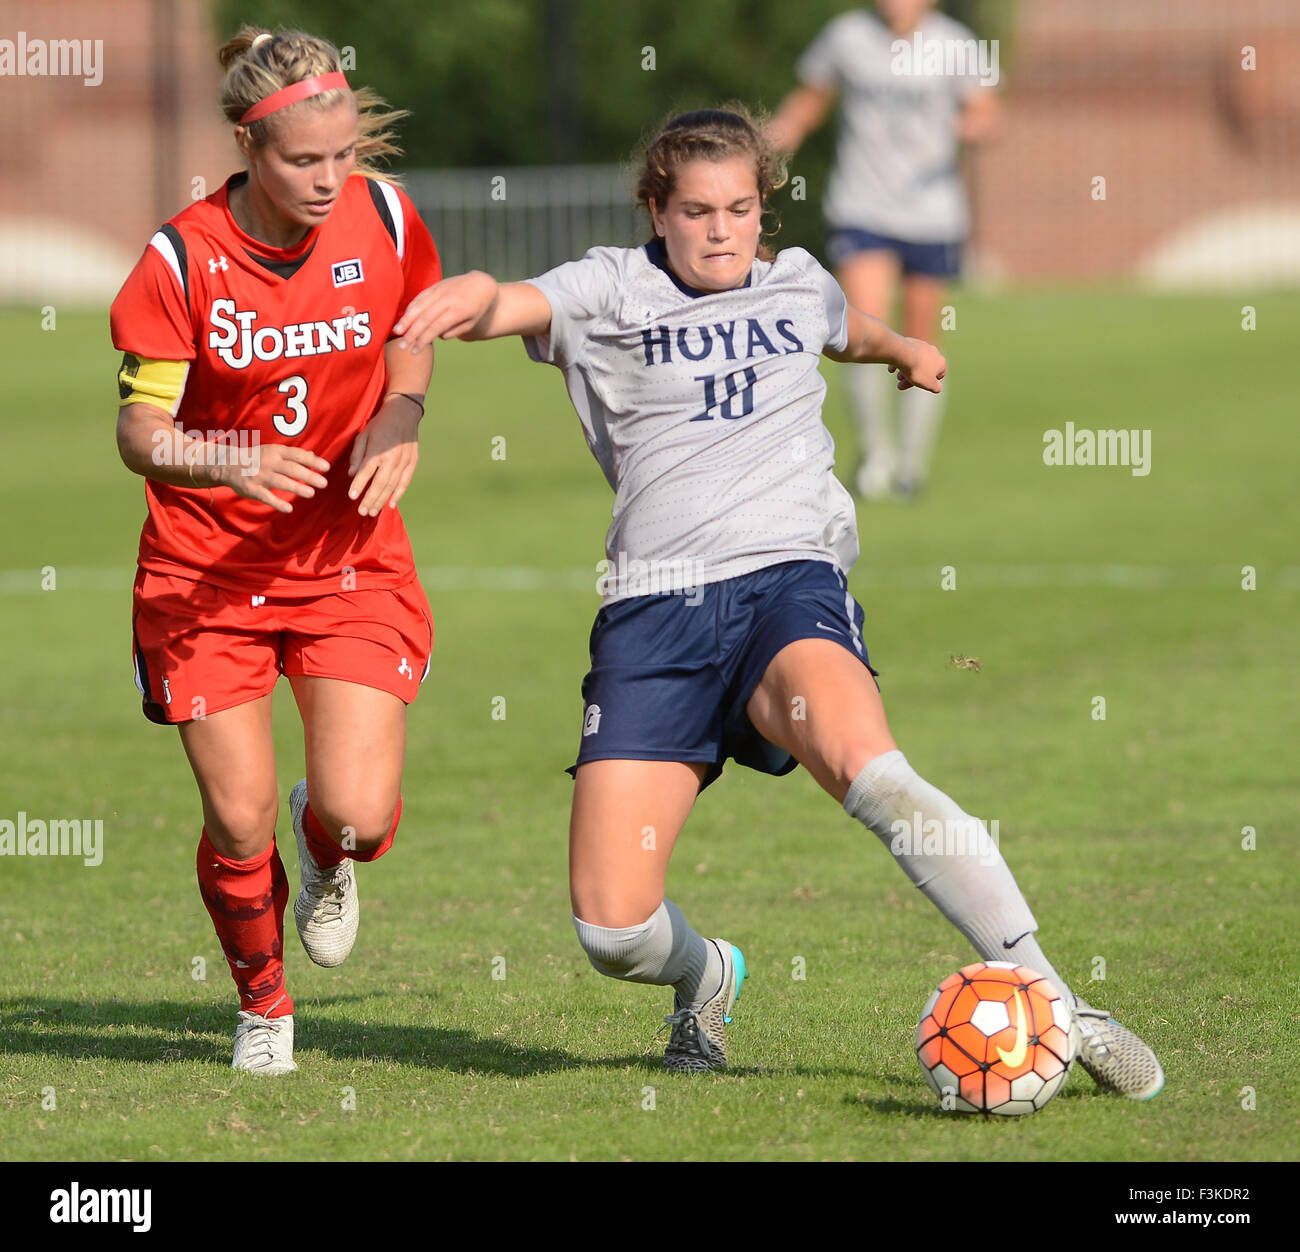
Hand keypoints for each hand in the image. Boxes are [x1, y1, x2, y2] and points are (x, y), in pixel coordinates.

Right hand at [218, 443, 329, 514]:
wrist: (227, 464)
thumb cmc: (257, 458)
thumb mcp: (273, 451)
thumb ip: (293, 454)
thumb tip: (313, 455)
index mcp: (275, 452)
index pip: (297, 455)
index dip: (313, 461)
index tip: (327, 467)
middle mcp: (268, 462)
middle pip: (291, 468)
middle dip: (309, 476)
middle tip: (324, 483)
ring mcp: (259, 475)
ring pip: (280, 482)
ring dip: (296, 488)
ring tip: (311, 493)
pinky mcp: (251, 488)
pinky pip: (265, 496)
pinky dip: (277, 503)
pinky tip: (289, 509)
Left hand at [347, 396, 420, 515]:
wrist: (404, 414)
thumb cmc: (379, 425)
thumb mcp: (363, 435)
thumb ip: (357, 456)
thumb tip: (352, 474)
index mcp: (378, 451)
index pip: (366, 472)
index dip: (358, 486)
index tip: (352, 497)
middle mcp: (392, 458)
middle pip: (380, 484)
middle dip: (370, 499)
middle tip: (362, 512)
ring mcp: (404, 462)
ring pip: (392, 486)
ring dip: (382, 500)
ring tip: (373, 512)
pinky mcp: (412, 463)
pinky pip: (404, 483)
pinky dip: (398, 495)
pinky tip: (391, 505)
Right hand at [394, 271, 498, 351]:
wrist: (480, 285)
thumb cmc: (476, 309)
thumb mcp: (471, 324)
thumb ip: (454, 331)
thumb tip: (436, 336)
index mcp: (459, 310)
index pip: (437, 327)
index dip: (424, 340)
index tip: (415, 351)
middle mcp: (447, 299)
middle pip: (425, 317)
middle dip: (412, 333)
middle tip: (402, 346)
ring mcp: (439, 290)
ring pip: (419, 305)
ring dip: (406, 319)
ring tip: (396, 332)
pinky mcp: (434, 286)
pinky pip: (419, 297)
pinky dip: (410, 308)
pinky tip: (403, 319)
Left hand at [889, 337, 946, 392]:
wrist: (903, 354)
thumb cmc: (917, 370)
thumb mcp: (929, 384)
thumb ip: (936, 387)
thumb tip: (938, 388)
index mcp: (940, 361)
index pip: (940, 373)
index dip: (932, 381)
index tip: (923, 385)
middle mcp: (933, 351)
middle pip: (924, 368)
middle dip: (913, 378)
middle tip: (901, 384)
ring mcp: (921, 345)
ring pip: (914, 361)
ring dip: (906, 371)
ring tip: (897, 377)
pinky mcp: (910, 341)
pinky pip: (906, 354)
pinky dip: (900, 362)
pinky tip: (891, 369)